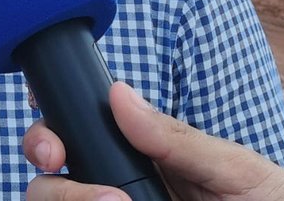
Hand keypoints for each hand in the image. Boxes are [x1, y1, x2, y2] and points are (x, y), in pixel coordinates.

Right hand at [22, 83, 283, 200]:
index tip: (52, 143)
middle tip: (64, 170)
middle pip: (49, 181)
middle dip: (47, 173)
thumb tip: (119, 93)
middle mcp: (120, 193)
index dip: (49, 131)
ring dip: (65, 199)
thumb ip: (177, 138)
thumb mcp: (236, 168)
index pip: (78, 136)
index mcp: (143, 160)